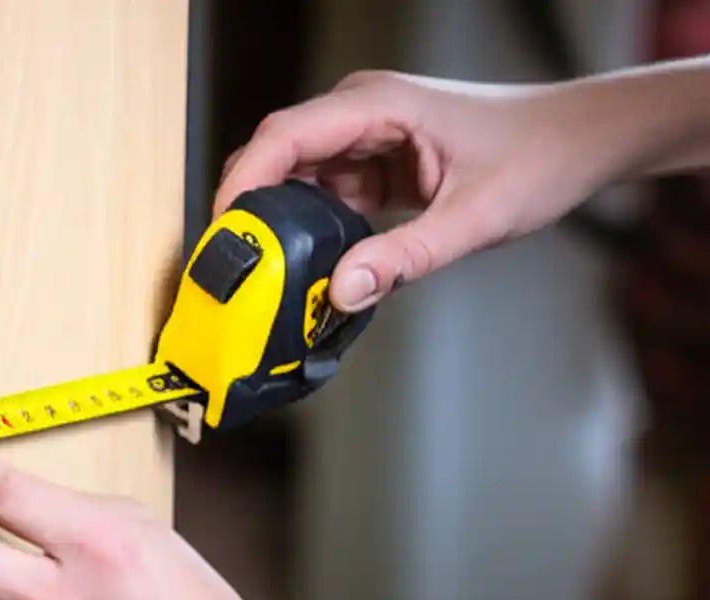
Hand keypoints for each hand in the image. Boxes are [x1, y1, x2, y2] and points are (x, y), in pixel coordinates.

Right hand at [215, 65, 709, 312]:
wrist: (581, 140)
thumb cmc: (539, 156)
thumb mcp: (476, 216)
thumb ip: (407, 256)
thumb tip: (342, 291)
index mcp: (378, 104)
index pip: (283, 135)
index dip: (242, 182)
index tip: (222, 232)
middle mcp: (361, 112)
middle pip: (277, 155)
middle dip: (251, 209)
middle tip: (237, 266)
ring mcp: (365, 136)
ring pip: (296, 178)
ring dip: (282, 224)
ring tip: (270, 275)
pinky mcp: (374, 162)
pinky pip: (324, 194)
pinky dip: (313, 229)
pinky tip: (314, 265)